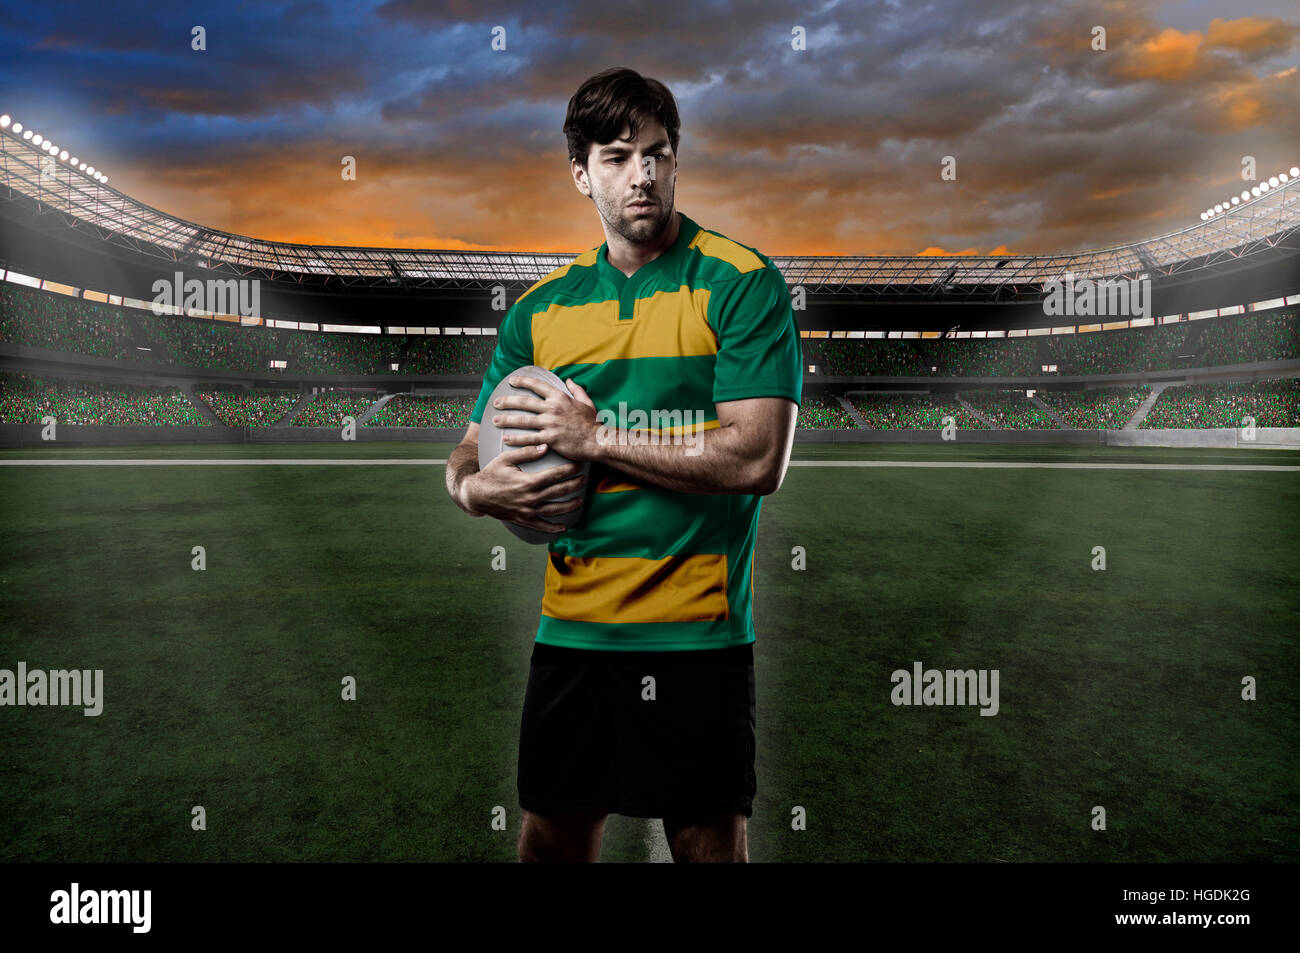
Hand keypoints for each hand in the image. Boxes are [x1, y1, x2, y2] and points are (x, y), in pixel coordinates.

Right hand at [463, 442, 586, 534]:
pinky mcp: (523, 519)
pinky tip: (563, 527)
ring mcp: (527, 510)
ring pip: (554, 510)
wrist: (476, 495)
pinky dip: (553, 528)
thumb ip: (526, 452)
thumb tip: (545, 446)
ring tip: (580, 500)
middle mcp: (530, 498)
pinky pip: (541, 526)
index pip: (554, 475)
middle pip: (558, 492)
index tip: (579, 465)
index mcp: (528, 482)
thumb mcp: (506, 459)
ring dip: (569, 505)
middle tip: (585, 479)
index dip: (569, 470)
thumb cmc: (491, 474)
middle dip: (574, 485)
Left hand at [490, 376, 601, 462]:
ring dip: (507, 420)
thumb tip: (569, 380)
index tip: (511, 381)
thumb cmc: (592, 423)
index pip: (537, 386)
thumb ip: (576, 390)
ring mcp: (550, 424)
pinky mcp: (550, 439)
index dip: (522, 381)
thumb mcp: (586, 402)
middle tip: (496, 402)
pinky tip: (507, 439)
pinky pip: (529, 438)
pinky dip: (517, 439)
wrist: (597, 441)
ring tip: (495, 420)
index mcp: (560, 398)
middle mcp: (552, 409)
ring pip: (523, 420)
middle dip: (507, 401)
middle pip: (524, 402)